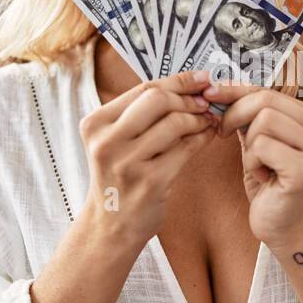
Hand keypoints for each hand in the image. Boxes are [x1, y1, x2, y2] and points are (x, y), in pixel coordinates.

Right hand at [78, 70, 217, 248]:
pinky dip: (202, 138)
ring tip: (208, 121)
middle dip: (188, 99)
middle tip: (206, 103)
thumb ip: (141, 114)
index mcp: (95, 124)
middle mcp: (106, 141)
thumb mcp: (116, 141)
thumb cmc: (120, 177)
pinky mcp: (150, 182)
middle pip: (158, 100)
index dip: (179, 80)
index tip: (202, 78)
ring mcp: (127, 162)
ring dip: (199, 119)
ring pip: (175, 123)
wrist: (111, 225)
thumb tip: (189, 85)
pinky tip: (207, 137)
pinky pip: (186, 149)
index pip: (143, 89)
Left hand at [206, 82, 302, 246]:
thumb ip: (247, 116)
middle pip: (266, 99)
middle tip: (223, 133)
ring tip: (258, 165)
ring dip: (249, 144)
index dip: (235, 90)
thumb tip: (216, 89)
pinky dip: (252, 162)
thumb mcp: (257, 142)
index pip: (269, 90)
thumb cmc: (270, 185)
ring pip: (264, 120)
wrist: (284, 227)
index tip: (210, 93)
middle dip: (235, 114)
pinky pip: (262, 146)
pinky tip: (263, 177)